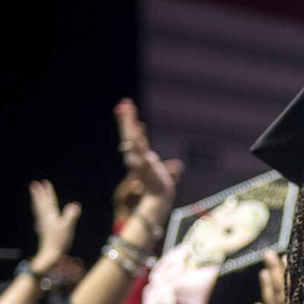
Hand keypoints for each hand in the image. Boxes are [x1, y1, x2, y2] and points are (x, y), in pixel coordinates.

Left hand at [28, 180, 81, 274]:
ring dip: (37, 201)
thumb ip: (71, 215)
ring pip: (38, 210)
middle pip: (41, 203)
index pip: (49, 201)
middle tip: (34, 185)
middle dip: (38, 194)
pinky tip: (39, 215)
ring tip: (34, 195)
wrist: (50, 255)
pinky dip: (39, 212)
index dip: (47, 192)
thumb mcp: (67, 227)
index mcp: (50, 216)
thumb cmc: (59, 241)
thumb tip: (75, 205)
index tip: (44, 183)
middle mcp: (44, 219)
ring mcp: (43, 225)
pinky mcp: (43, 231)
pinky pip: (40, 217)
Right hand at [114, 98, 182, 225]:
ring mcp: (138, 160)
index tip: (125, 108)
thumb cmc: (160, 189)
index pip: (131, 136)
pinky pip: (141, 149)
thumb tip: (178, 167)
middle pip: (128, 134)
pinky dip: (139, 139)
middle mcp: (134, 157)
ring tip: (127, 108)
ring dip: (129, 123)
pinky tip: (139, 128)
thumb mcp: (165, 176)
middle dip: (126, 118)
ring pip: (132, 138)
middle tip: (125, 103)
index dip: (127, 123)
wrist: (158, 200)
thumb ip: (171, 169)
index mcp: (137, 157)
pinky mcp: (145, 164)